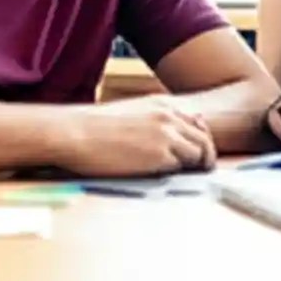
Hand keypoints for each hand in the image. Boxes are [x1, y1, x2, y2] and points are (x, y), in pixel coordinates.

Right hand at [55, 95, 215, 176]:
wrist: (74, 133)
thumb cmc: (94, 127)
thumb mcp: (131, 112)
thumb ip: (154, 119)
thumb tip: (173, 135)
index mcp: (162, 104)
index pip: (196, 122)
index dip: (200, 138)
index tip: (197, 151)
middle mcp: (169, 117)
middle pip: (204, 139)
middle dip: (206, 155)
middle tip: (202, 169)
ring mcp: (166, 135)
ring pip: (198, 154)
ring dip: (192, 166)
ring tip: (183, 175)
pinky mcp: (159, 155)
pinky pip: (180, 167)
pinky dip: (175, 173)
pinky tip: (160, 175)